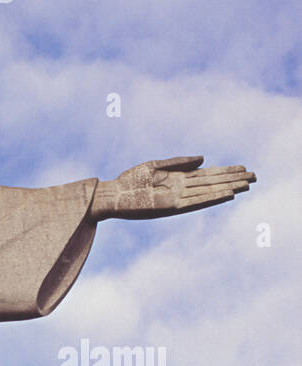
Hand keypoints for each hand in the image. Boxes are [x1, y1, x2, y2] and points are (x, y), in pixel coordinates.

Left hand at [91, 156, 255, 219]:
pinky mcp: (170, 207)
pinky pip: (195, 202)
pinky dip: (211, 198)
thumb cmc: (129, 181)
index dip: (225, 171)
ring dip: (227, 188)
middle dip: (232, 179)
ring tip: (246, 185)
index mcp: (178, 179)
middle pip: (212, 183)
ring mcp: (177, 198)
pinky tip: (226, 193)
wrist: (111, 195)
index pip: (207, 175)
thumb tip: (204, 159)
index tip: (243, 167)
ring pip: (208, 192)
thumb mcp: (155, 165)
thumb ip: (179, 162)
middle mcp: (181, 189)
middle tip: (255, 176)